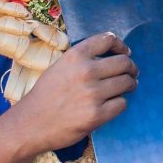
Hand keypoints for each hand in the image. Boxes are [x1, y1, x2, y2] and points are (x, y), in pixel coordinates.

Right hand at [7, 31, 136, 157]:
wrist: (31, 123)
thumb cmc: (45, 95)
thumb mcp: (60, 66)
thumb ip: (82, 59)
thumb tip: (111, 56)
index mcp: (76, 56)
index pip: (108, 39)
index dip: (121, 46)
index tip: (125, 52)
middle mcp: (86, 71)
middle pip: (124, 62)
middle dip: (131, 68)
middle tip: (131, 73)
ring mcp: (93, 94)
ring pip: (127, 83)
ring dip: (130, 84)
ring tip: (127, 87)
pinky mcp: (97, 115)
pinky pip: (122, 104)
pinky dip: (120, 103)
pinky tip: (113, 104)